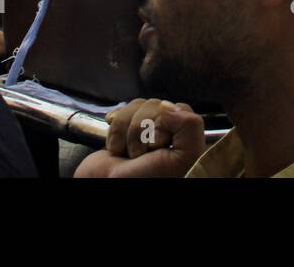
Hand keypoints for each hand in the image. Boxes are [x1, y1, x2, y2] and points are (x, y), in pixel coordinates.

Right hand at [73, 98, 205, 177]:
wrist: (104, 187)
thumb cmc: (143, 180)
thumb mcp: (180, 159)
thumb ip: (189, 127)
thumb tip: (168, 104)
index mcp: (185, 141)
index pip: (180, 109)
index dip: (165, 124)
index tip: (158, 146)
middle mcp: (168, 135)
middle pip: (157, 105)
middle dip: (143, 128)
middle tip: (141, 155)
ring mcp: (145, 132)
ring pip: (139, 105)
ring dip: (129, 131)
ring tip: (128, 154)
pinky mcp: (124, 130)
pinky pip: (122, 112)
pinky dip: (116, 130)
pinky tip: (116, 148)